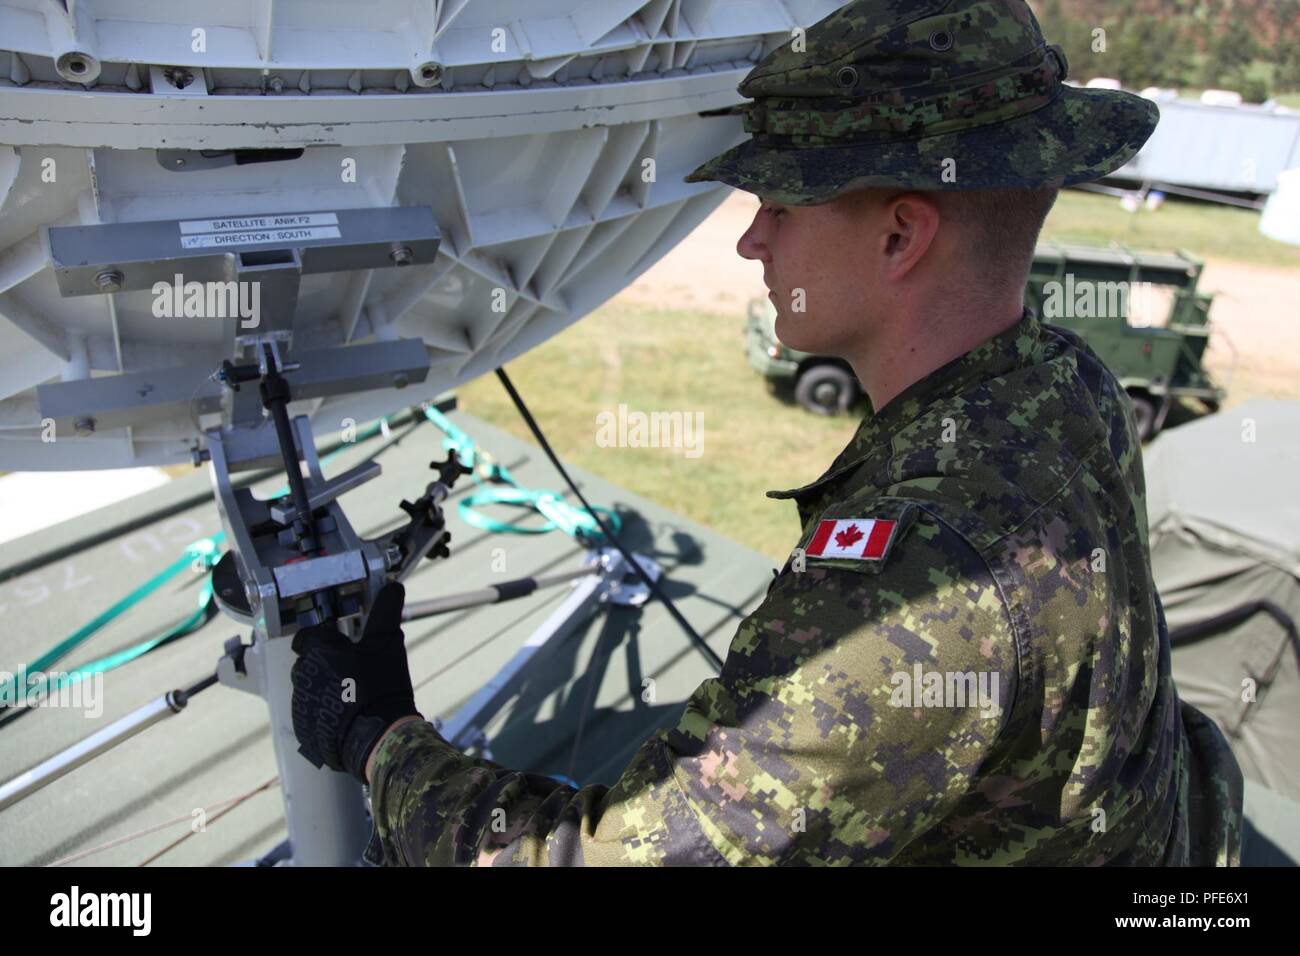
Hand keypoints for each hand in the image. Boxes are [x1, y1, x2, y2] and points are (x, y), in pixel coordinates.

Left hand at [290, 582, 420, 782]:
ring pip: (309, 687)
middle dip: (326, 662)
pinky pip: (310, 712)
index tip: (341, 641)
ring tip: (353, 694)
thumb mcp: (388, 644)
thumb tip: (393, 586)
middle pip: (309, 661)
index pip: (308, 635)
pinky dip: (324, 710)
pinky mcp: (303, 727)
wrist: (378, 737)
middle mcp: (302, 674)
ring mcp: (300, 703)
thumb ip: (386, 612)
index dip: (324, 636)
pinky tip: (347, 715)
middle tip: (354, 669)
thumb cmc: (382, 686)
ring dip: (325, 686)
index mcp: (318, 650)